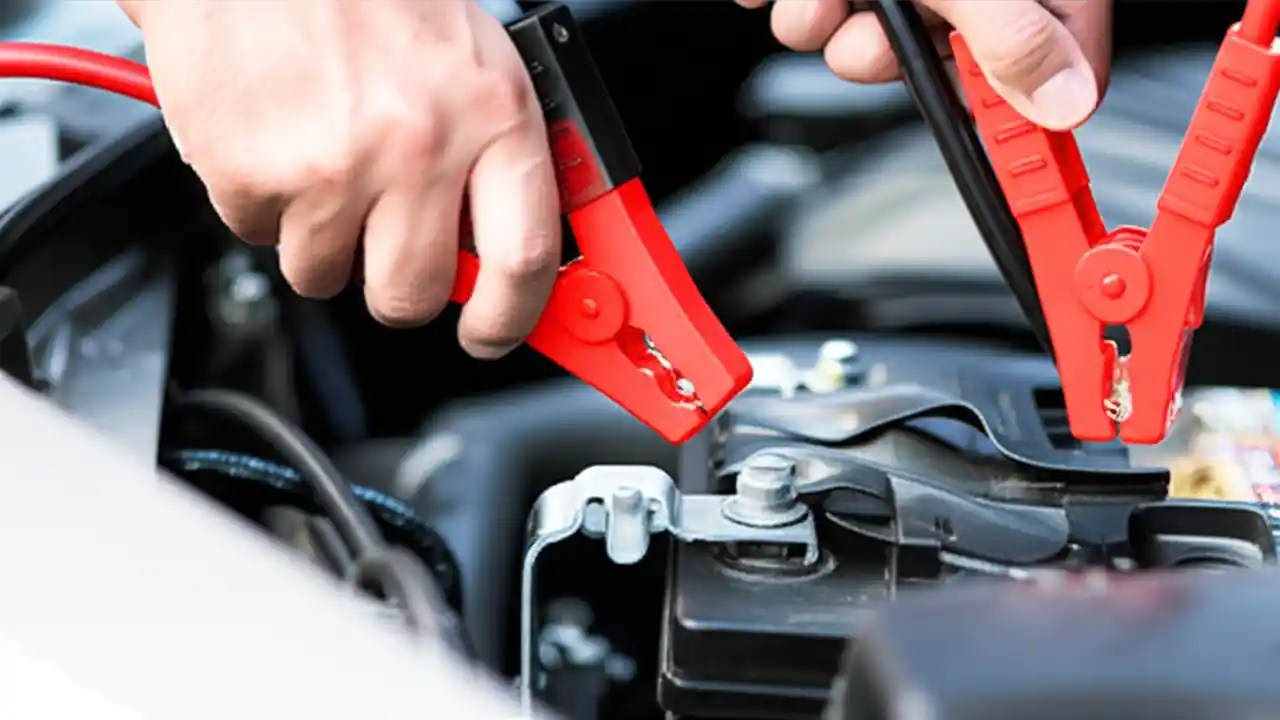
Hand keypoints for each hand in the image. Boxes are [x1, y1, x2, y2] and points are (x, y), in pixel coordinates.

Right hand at [117, 0, 559, 357]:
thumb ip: (490, 161)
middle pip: (412, 295)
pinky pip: (260, 235)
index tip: (493, 333)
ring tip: (321, 153)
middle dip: (395, 287)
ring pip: (325, 274)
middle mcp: (420, 147)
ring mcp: (333, 167)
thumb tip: (498, 255)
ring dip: (320, 234)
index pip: (526, 261)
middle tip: (383, 240)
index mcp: (493, 115)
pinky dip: (263, 201)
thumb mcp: (471, 64)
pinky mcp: (252, 175)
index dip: (510, 319)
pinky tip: (276, 137)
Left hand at [738, 0, 1112, 130]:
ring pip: (850, 43)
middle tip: (873, 30)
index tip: (1004, 146)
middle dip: (882, 55)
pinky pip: (801, 11)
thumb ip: (1010, 30)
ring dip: (821, 21)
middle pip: (937, 61)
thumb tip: (1069, 99)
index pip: (1058, 56)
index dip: (1023, 105)